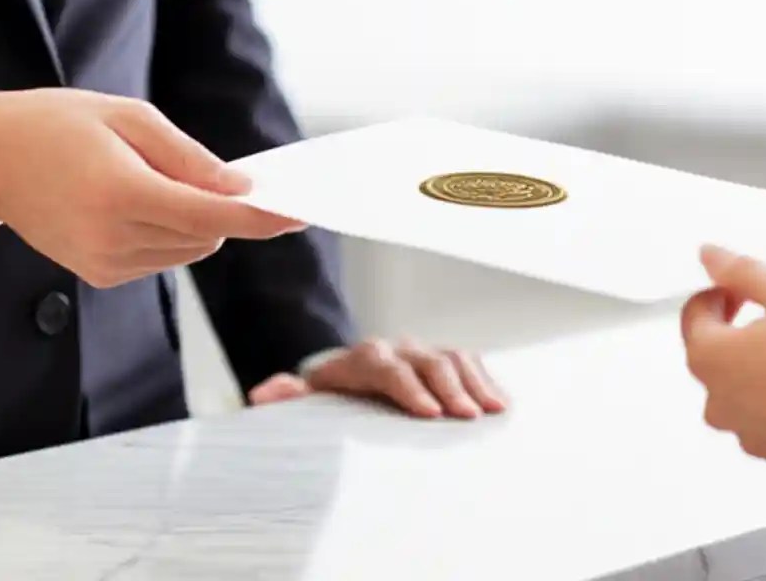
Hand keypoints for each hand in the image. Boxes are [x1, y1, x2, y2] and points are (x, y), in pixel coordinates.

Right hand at [0, 89, 303, 286]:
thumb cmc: (56, 124)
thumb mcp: (129, 117)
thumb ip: (189, 158)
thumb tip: (240, 190)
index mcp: (121, 193)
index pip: (212, 217)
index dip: (261, 218)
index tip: (299, 215)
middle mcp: (113, 238)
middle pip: (206, 236)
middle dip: (218, 206)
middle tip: (195, 168)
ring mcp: (104, 264)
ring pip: (187, 249)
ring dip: (190, 219)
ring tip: (143, 178)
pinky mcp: (99, 276)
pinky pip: (161, 257)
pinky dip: (165, 232)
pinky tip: (129, 202)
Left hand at [248, 339, 507, 418]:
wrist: (348, 376)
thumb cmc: (330, 396)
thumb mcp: (306, 398)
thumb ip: (288, 396)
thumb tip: (265, 395)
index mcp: (363, 359)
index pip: (388, 369)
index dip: (410, 389)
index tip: (429, 414)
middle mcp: (396, 348)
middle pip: (427, 361)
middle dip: (448, 388)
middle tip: (467, 417)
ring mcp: (422, 351)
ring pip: (453, 357)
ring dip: (475, 383)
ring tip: (493, 411)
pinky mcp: (441, 358)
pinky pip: (468, 362)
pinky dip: (485, 380)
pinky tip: (500, 405)